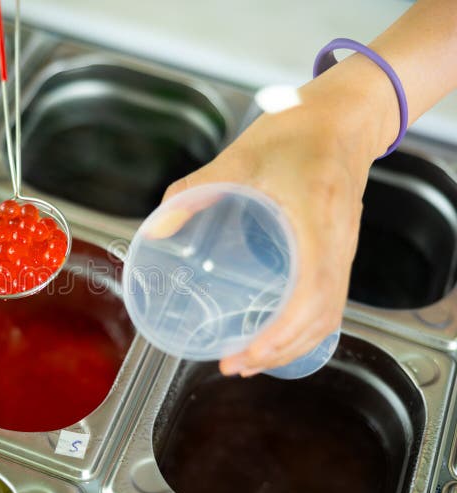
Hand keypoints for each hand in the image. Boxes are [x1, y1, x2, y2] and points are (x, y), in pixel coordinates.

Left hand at [160, 55, 400, 376]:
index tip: (245, 352)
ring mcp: (345, 248)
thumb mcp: (237, 156)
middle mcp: (338, 240)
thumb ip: (192, 192)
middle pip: (322, 317)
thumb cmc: (296, 131)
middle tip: (236, 365)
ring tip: (252, 360)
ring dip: (294, 346)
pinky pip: (332, 301)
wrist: (343, 117)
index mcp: (316, 216)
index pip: (311, 292)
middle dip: (280, 351)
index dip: (280, 332)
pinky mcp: (342, 249)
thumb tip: (155, 229)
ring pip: (330, 315)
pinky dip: (306, 328)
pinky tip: (278, 334)